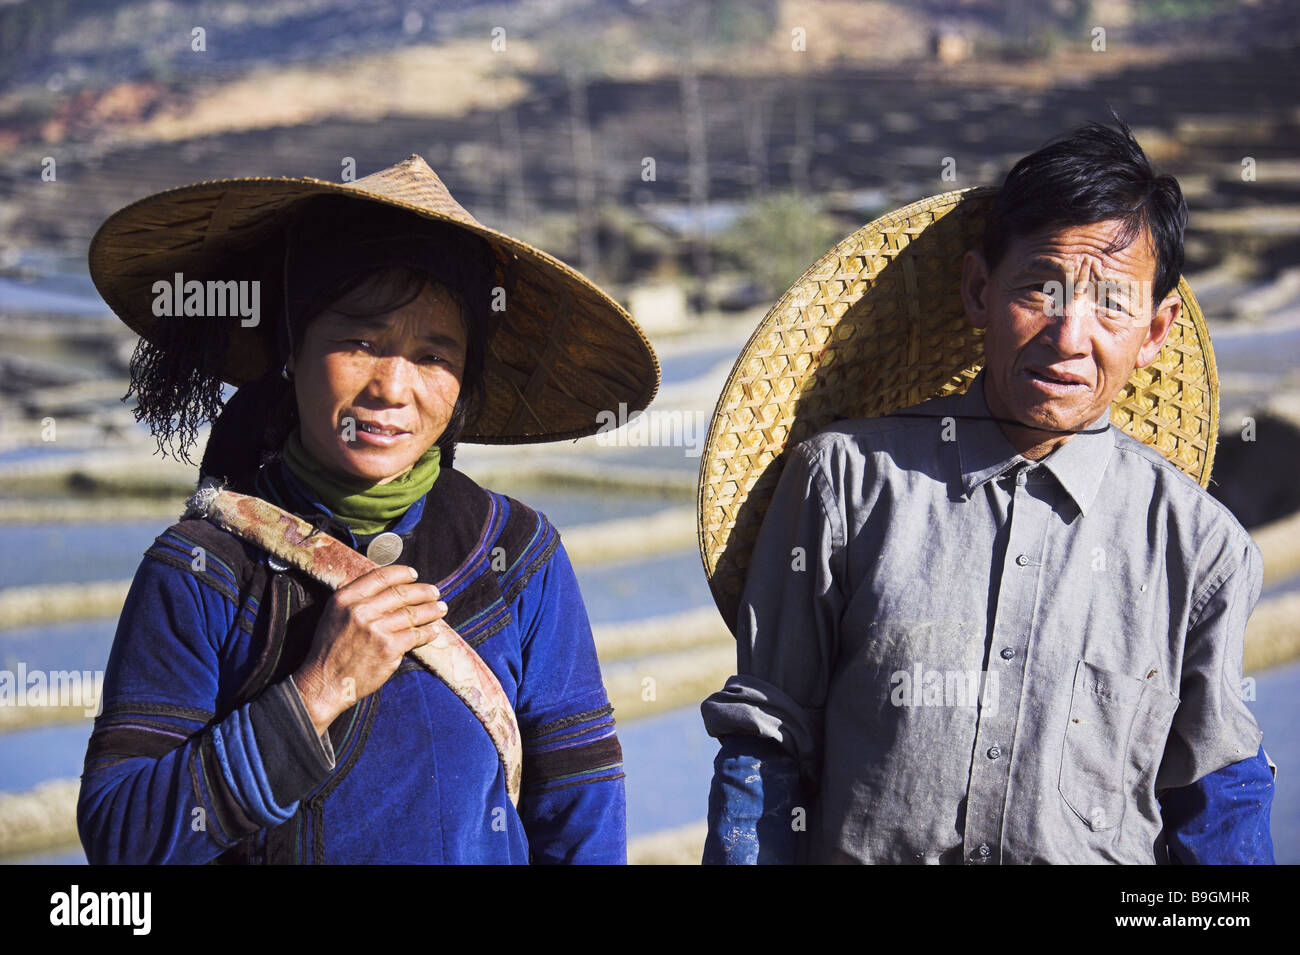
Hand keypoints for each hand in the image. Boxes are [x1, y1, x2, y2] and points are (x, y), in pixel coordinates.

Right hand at [291, 564, 447, 736]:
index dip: (401, 573)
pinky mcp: (388, 648)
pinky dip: (428, 632)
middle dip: (423, 591)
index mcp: (345, 598)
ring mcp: (376, 630)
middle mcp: (360, 611)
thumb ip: (356, 599)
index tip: (414, 575)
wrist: (325, 683)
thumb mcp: (334, 615)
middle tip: (434, 592)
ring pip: (412, 614)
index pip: (380, 577)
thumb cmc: (330, 650)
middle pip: (401, 593)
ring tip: (440, 608)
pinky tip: (433, 631)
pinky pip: (415, 635)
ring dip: (431, 610)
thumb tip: (388, 587)